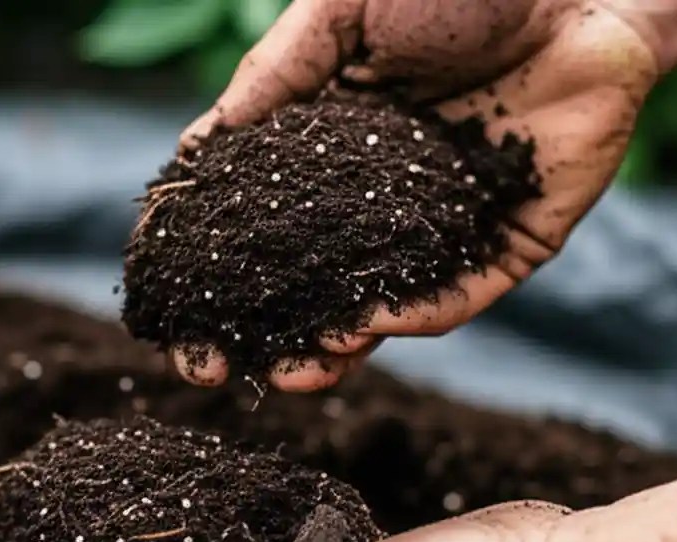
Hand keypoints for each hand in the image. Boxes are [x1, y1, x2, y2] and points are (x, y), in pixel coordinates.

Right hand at [170, 0, 660, 391]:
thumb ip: (271, 79)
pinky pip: (458, 295)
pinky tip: (374, 327)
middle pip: (303, 285)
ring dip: (330, 346)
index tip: (169, 320)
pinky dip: (416, 314)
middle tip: (216, 371)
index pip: (251, 227)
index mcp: (324, 149)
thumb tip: (195, 155)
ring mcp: (438, 227)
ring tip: (297, 371)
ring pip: (374, 308)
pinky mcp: (506, 244)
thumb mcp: (338, 15)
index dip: (205, 276)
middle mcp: (374, 199)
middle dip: (259, 335)